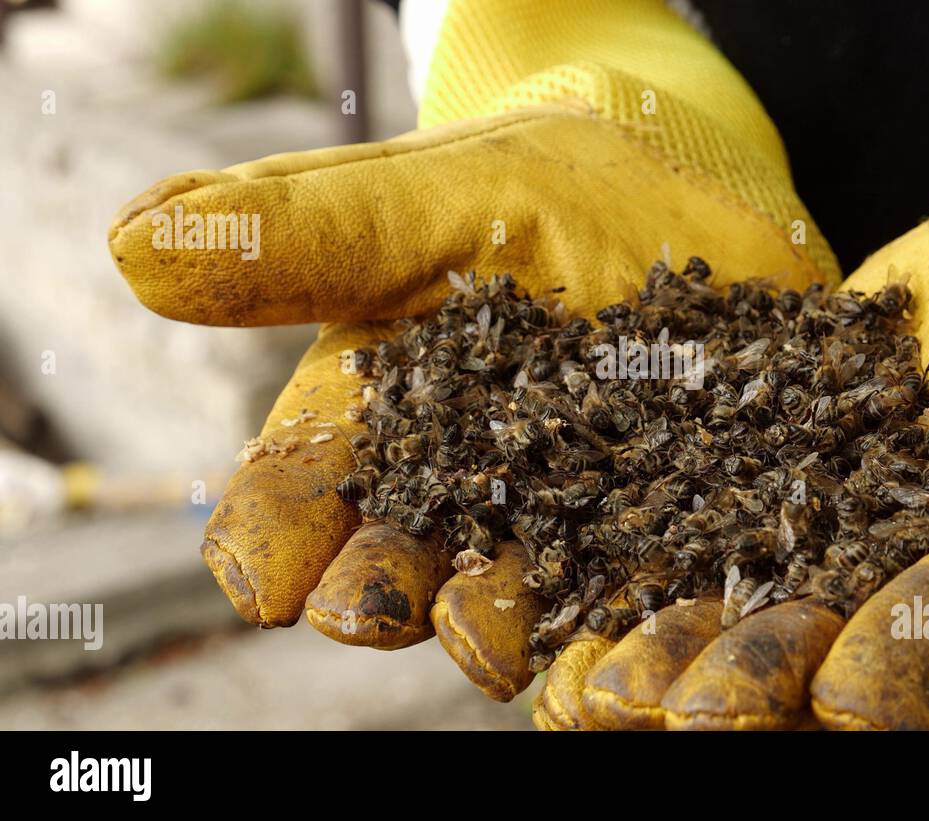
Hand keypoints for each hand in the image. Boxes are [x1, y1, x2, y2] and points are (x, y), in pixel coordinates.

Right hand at [108, 103, 829, 698]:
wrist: (680, 191)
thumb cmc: (540, 189)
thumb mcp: (430, 198)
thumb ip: (311, 233)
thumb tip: (136, 247)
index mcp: (380, 412)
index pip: (303, 480)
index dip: (273, 528)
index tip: (255, 578)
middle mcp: (460, 484)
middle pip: (404, 553)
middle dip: (378, 590)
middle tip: (364, 613)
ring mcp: (565, 511)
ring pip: (519, 586)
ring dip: (496, 624)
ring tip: (486, 648)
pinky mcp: (665, 522)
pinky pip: (642, 585)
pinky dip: (626, 620)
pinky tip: (617, 651)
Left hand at [533, 154, 928, 728]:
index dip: (906, 666)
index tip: (837, 693)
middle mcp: (908, 584)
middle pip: (823, 661)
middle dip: (742, 686)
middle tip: (657, 706)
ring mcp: (826, 546)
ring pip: (733, 620)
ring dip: (654, 654)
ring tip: (573, 682)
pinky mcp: (755, 489)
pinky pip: (679, 537)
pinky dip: (619, 563)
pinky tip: (548, 583)